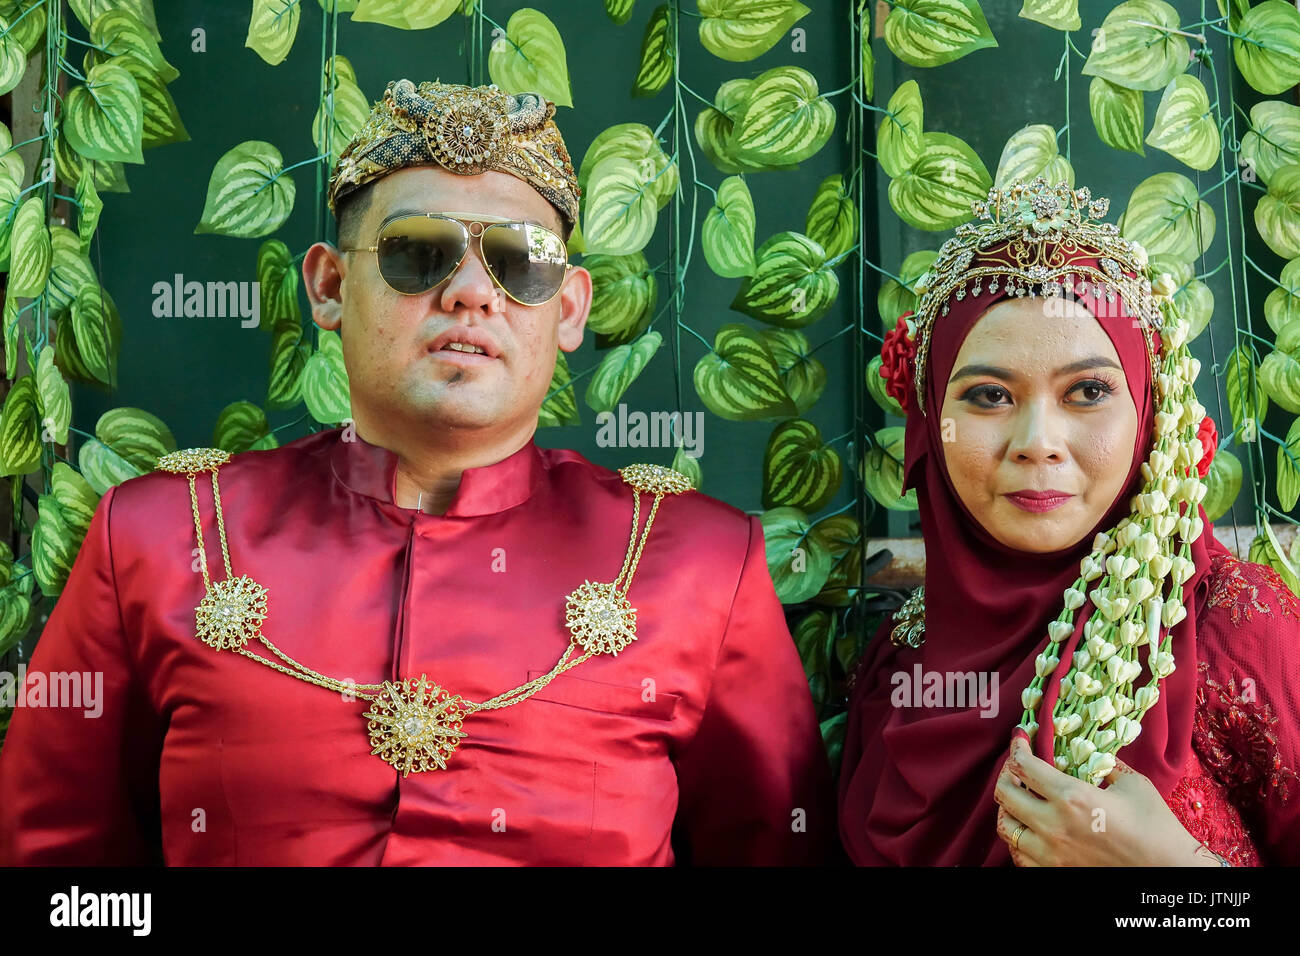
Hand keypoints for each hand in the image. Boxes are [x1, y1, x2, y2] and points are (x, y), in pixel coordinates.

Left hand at [993, 732, 1220, 865]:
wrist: (1172, 872)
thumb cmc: (1157, 828)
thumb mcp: (1132, 784)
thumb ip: (1103, 764)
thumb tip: (1088, 752)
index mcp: (1072, 796)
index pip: (1024, 765)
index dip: (1017, 748)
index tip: (1020, 738)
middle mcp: (1054, 825)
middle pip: (1005, 793)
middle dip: (1007, 774)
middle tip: (1017, 767)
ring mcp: (1051, 854)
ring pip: (1005, 827)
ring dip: (1009, 808)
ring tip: (1021, 799)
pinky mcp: (1055, 873)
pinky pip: (1018, 856)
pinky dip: (1017, 840)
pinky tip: (1029, 831)